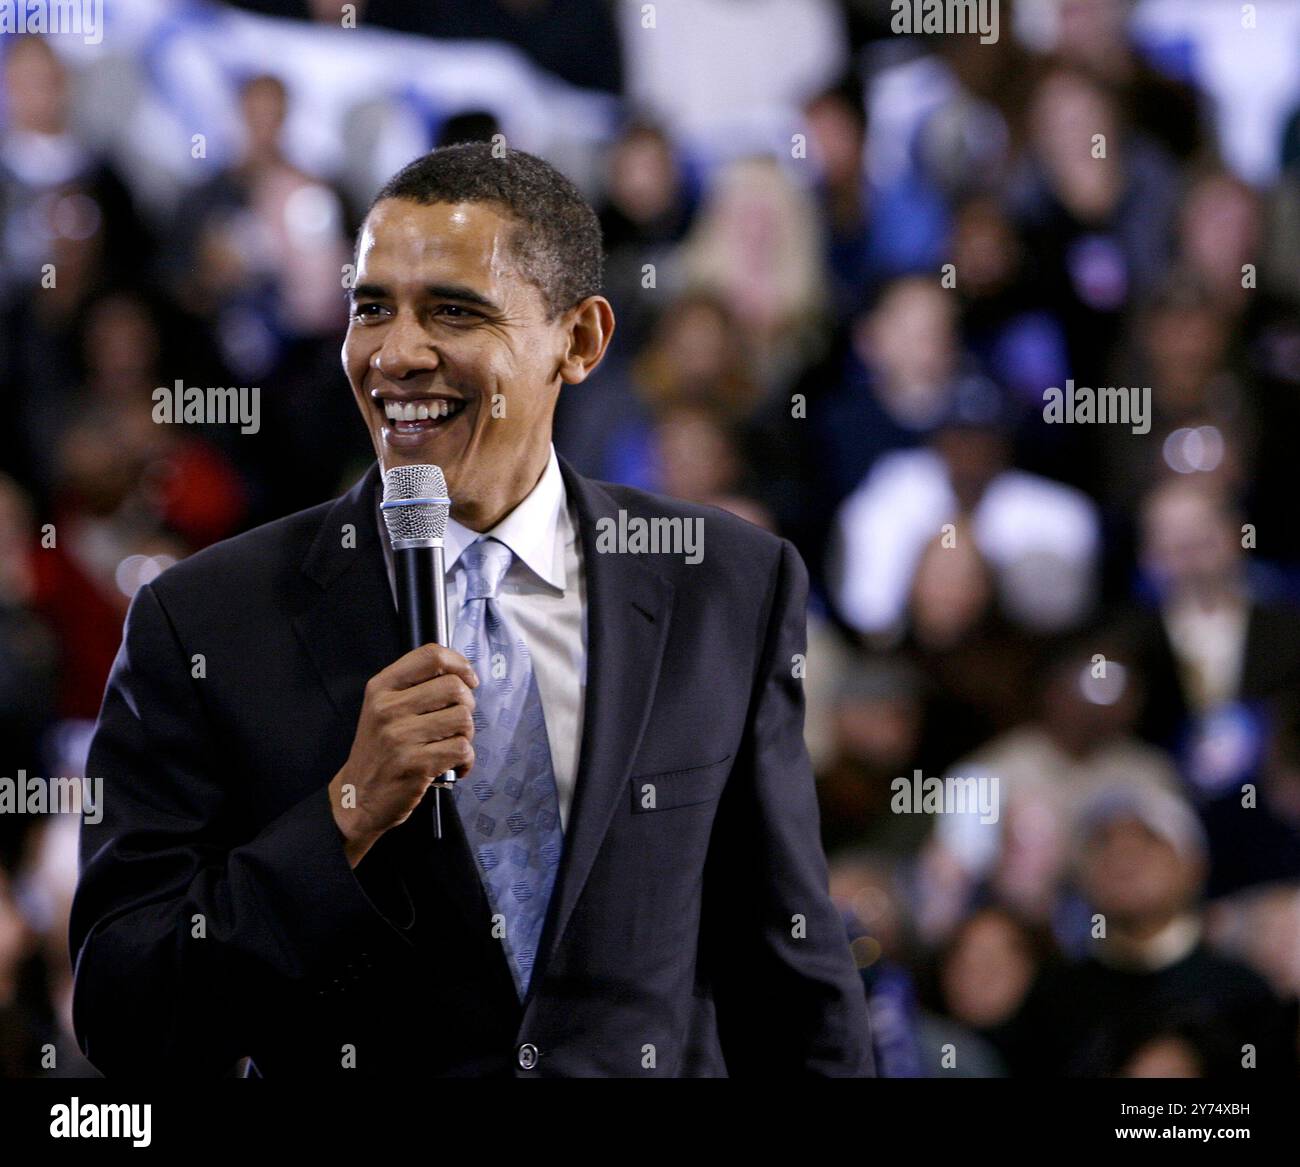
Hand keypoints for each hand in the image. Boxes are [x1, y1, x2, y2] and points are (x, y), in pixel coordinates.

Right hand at [329, 643, 478, 865]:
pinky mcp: (415, 764)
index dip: (459, 664)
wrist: (358, 797)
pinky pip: (462, 750)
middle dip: (467, 705)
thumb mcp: (384, 708)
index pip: (431, 655)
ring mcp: (400, 737)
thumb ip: (416, 686)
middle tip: (456, 722)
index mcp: (381, 687)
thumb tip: (463, 674)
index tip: (468, 680)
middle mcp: (387, 708)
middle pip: (454, 687)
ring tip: (450, 745)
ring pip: (463, 719)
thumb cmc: (381, 749)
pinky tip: (452, 766)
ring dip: (466, 734)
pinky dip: (466, 760)